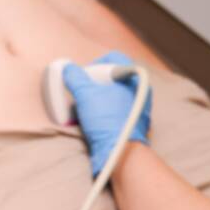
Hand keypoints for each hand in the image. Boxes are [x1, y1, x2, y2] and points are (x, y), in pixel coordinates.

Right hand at [63, 50, 151, 176]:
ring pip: (115, 93)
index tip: (83, 76)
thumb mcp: (85, 95)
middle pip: (113, 77)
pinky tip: (95, 119)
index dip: (94, 65)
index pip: (113, 59)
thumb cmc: (107, 121)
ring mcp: (139, 105)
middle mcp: (140, 89)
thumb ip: (75, 78)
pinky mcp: (134, 120)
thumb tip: (69, 69)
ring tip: (87, 107)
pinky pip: (117, 108)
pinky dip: (105, 110)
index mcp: (132, 77)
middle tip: (83, 92)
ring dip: (98, 97)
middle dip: (95, 83)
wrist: (120, 151)